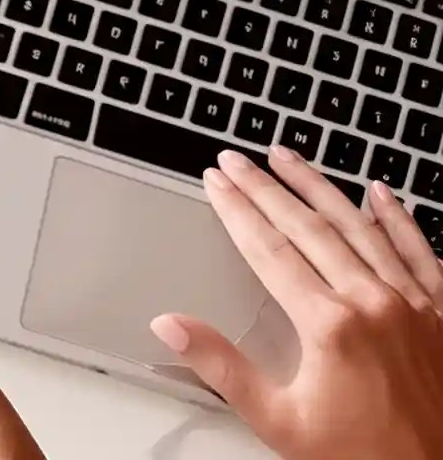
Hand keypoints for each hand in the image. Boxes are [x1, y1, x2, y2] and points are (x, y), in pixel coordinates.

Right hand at [150, 147, 442, 459]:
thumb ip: (221, 366)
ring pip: (360, 226)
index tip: (216, 182)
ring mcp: (413, 304)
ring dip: (320, 187)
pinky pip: (419, 252)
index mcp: (330, 324)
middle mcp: (374, 302)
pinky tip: (381, 192)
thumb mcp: (277, 419)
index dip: (237, 210)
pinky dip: (398, 219)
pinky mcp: (441, 314)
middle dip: (266, 187)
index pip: (269, 249)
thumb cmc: (360, 457)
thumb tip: (171, 326)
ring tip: (289, 157)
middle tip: (237, 160)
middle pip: (309, 226)